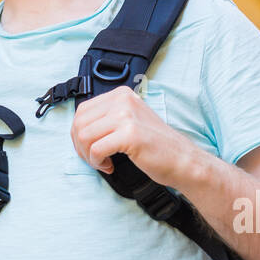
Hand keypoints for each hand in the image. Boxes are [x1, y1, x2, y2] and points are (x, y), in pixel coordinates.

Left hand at [69, 87, 195, 187]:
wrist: (182, 160)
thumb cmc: (154, 145)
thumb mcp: (129, 121)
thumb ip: (107, 118)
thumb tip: (77, 128)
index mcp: (121, 94)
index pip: (82, 110)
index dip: (78, 133)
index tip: (88, 148)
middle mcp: (123, 100)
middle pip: (80, 122)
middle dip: (80, 145)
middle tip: (93, 158)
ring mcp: (127, 115)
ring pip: (84, 135)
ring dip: (88, 155)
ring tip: (102, 162)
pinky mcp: (130, 134)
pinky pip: (96, 149)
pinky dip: (97, 162)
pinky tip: (109, 165)